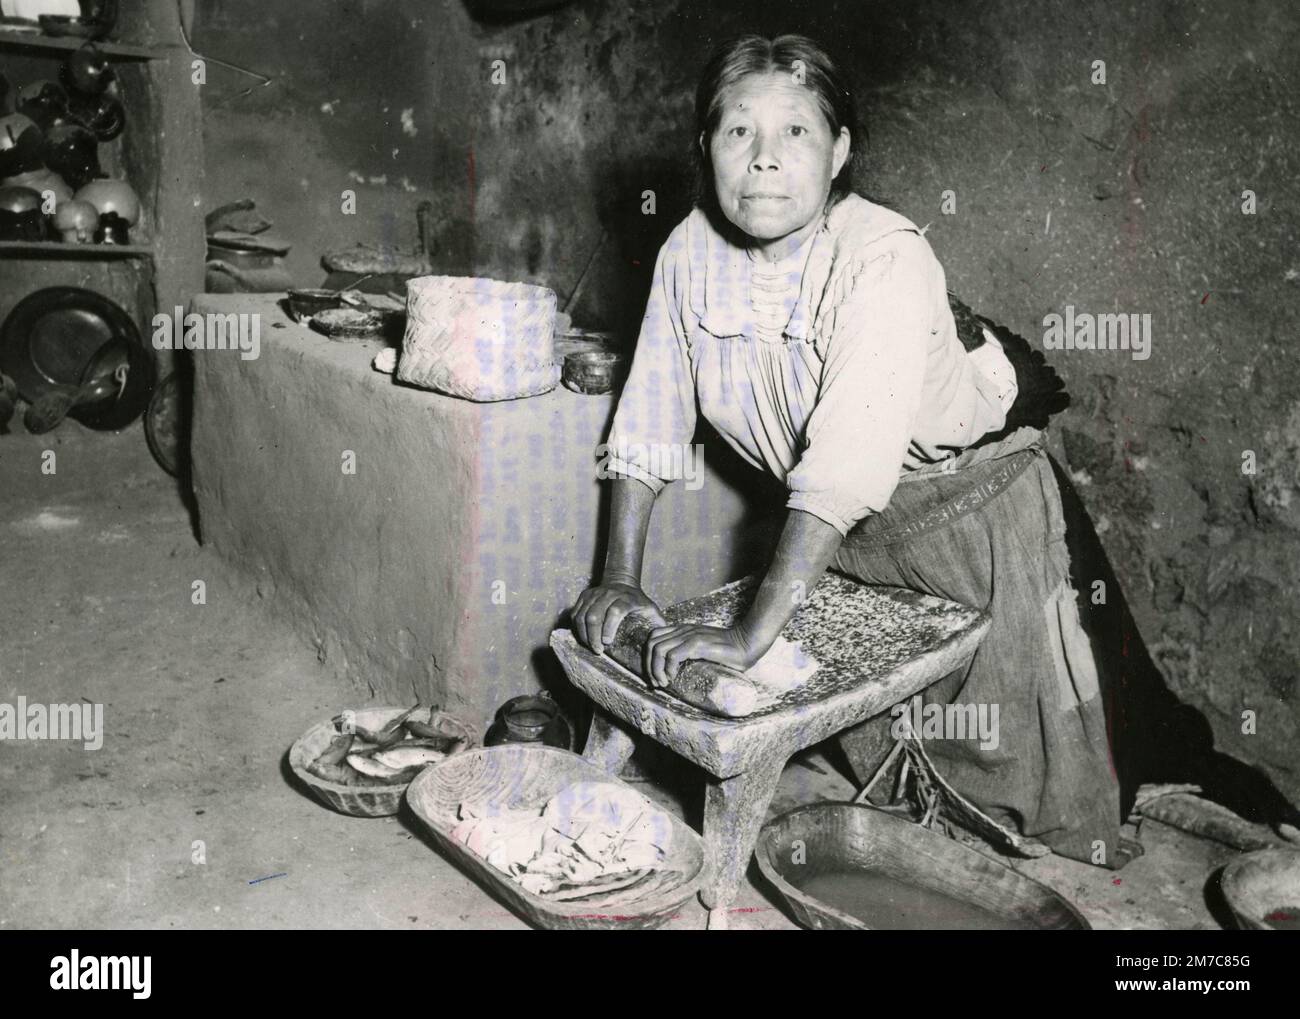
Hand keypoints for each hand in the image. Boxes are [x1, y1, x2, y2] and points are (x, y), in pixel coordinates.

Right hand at [571, 581, 666, 655]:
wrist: (622, 581)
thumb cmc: (638, 602)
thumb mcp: (651, 610)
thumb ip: (657, 624)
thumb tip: (663, 644)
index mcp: (627, 597)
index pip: (615, 611)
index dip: (609, 627)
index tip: (607, 643)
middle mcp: (609, 593)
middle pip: (594, 615)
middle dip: (593, 636)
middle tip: (597, 650)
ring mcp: (594, 593)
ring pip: (582, 615)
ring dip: (584, 634)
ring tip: (590, 647)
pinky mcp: (584, 596)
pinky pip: (575, 614)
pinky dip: (577, 628)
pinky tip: (583, 638)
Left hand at [642, 624, 766, 688]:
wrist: (749, 643)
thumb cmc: (731, 651)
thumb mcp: (706, 649)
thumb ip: (694, 653)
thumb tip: (684, 674)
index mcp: (683, 630)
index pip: (654, 637)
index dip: (648, 657)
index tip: (656, 677)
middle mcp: (684, 630)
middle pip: (651, 642)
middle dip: (648, 666)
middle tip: (657, 683)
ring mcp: (690, 636)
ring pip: (658, 649)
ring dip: (656, 669)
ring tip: (664, 683)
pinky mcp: (698, 644)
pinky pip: (672, 655)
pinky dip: (668, 669)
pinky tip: (673, 678)